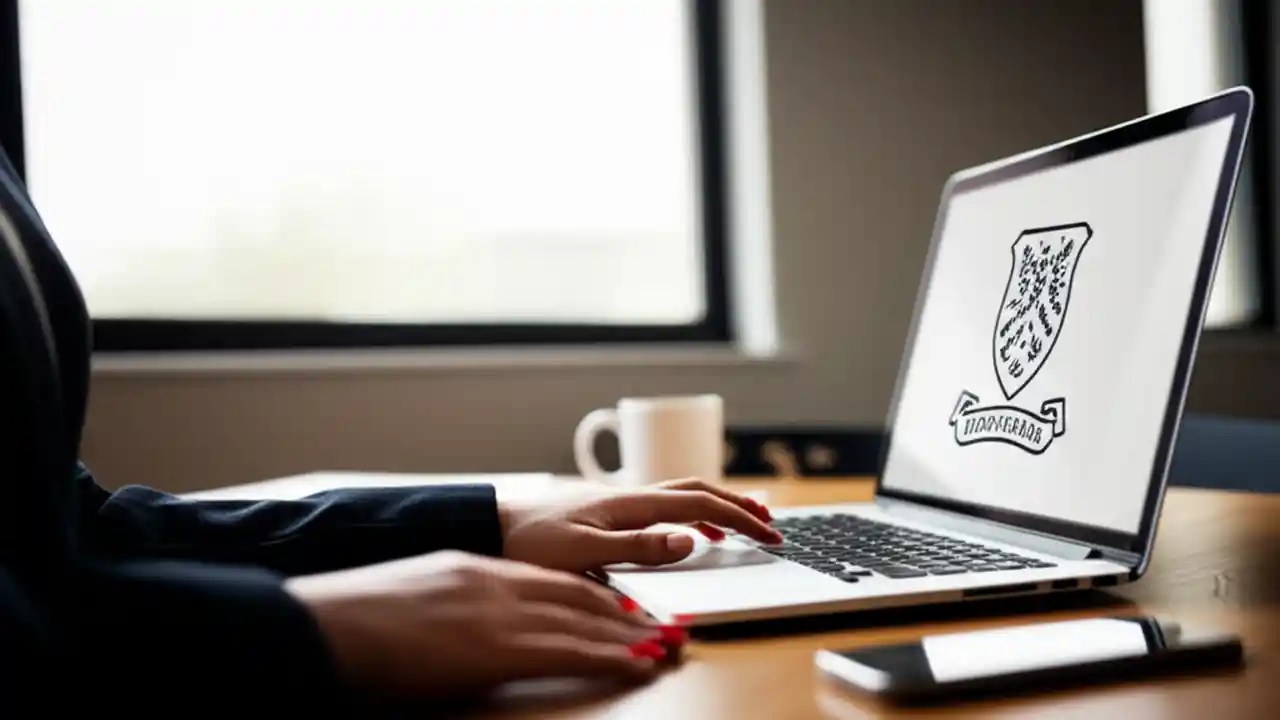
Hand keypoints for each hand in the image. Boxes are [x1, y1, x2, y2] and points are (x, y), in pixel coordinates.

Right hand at [286, 551, 671, 698]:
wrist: (327, 625)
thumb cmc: (356, 623)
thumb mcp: (416, 600)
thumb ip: (454, 612)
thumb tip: (469, 639)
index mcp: (475, 571)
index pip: (552, 582)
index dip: (595, 597)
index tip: (623, 610)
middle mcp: (496, 584)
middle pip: (580, 595)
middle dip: (626, 614)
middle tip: (663, 628)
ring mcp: (499, 613)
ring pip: (585, 621)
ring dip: (632, 636)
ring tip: (667, 647)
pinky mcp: (498, 647)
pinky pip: (569, 651)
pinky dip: (610, 657)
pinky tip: (637, 664)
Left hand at [498, 478, 782, 572]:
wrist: (494, 525)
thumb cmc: (531, 543)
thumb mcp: (583, 552)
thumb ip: (637, 547)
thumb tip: (689, 540)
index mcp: (631, 504)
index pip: (701, 505)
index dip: (740, 519)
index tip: (770, 537)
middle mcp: (632, 496)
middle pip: (699, 491)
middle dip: (740, 507)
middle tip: (772, 526)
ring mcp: (623, 501)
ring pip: (684, 494)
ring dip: (720, 505)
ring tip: (747, 522)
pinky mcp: (613, 510)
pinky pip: (666, 504)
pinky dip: (694, 512)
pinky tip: (694, 531)